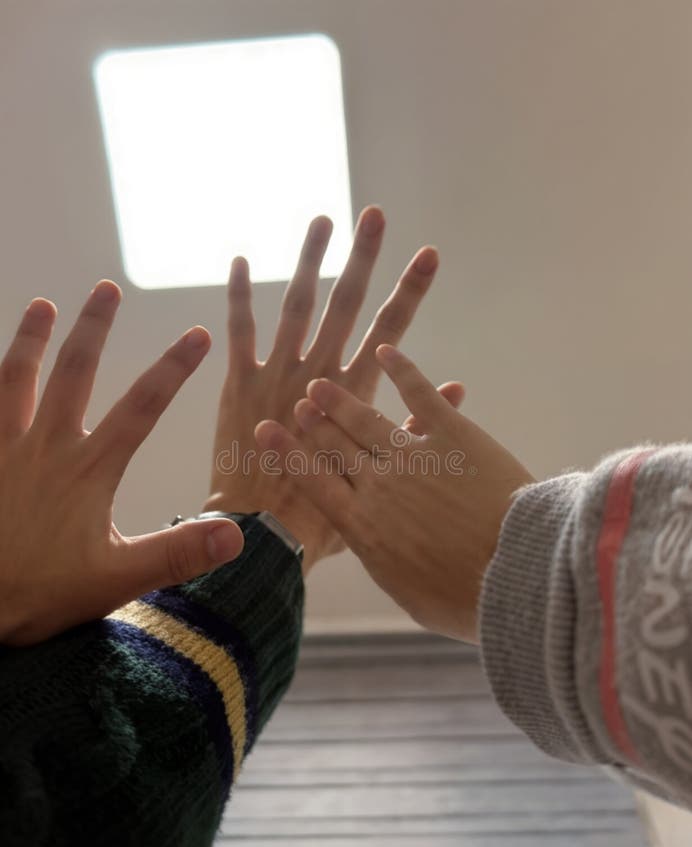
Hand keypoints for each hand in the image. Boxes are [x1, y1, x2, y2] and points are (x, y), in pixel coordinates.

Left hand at [0, 281, 242, 645]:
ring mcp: (3, 450)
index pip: (141, 407)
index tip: (197, 334)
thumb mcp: (118, 580)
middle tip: (107, 289)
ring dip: (29, 339)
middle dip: (93, 328)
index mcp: (87, 471)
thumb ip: (177, 554)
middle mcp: (44, 448)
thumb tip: (237, 533)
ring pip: (15, 379)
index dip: (174, 368)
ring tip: (40, 307)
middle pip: (73, 374)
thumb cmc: (40, 594)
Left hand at [204, 207, 439, 571]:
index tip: (428, 254)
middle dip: (363, 260)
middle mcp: (320, 376)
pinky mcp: (239, 386)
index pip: (391, 332)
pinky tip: (241, 259)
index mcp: (357, 395)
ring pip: (297, 308)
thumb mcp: (385, 472)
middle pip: (347, 306)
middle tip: (374, 215)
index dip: (410, 291)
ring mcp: (278, 377)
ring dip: (309, 262)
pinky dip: (239, 297)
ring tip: (321, 219)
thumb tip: (457, 387)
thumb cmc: (327, 512)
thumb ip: (420, 425)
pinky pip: (240, 333)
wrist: (266, 535)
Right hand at [255, 345, 533, 641]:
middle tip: (299, 402)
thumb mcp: (409, 595)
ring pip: (365, 419)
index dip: (288, 453)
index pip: (312, 481)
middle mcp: (378, 484)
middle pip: (334, 445)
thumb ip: (387, 563)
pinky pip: (420, 395)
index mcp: (363, 526)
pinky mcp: (453, 434)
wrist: (515, 572)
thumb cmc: (465, 599)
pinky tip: (387, 352)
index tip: (265, 430)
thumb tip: (381, 550)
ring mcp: (414, 455)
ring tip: (322, 383)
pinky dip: (403, 371)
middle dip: (313, 422)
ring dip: (341, 399)